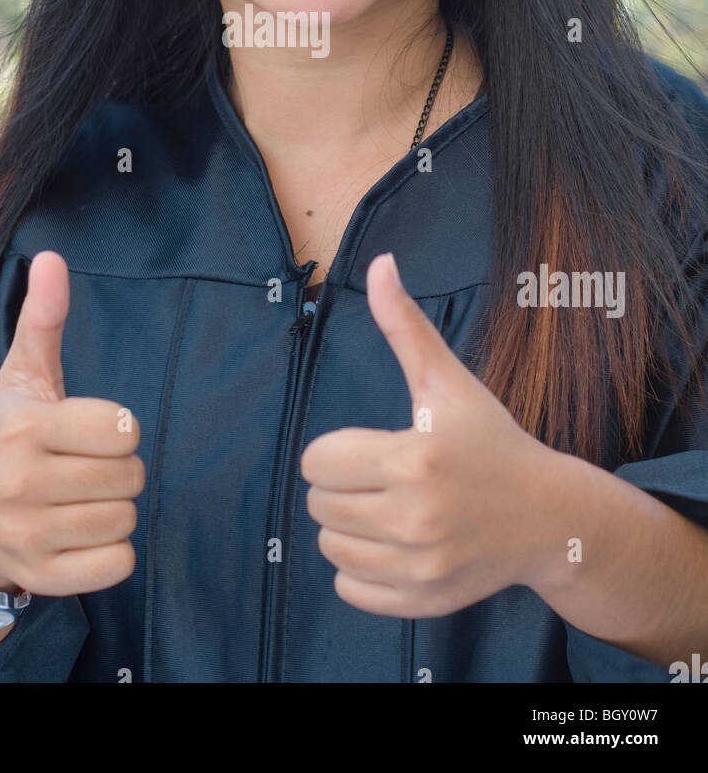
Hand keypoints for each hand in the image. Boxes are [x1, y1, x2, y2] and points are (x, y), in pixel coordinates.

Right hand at [0, 251, 144, 597]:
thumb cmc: (14, 434)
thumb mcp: (25, 375)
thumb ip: (44, 318)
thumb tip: (52, 257)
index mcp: (23, 429)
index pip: (123, 429)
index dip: (118, 429)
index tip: (90, 432)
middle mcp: (19, 484)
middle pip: (132, 476)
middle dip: (120, 470)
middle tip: (83, 468)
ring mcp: (28, 536)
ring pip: (127, 519)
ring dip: (116, 510)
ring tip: (78, 499)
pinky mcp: (42, 578)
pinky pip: (119, 564)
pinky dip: (112, 552)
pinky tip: (80, 535)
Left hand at [300, 252, 555, 617]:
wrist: (547, 517)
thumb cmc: (491, 442)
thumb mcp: (448, 382)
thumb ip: (406, 325)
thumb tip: (380, 264)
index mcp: (414, 459)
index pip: (317, 461)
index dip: (337, 450)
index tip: (371, 447)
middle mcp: (415, 518)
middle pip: (319, 505)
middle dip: (342, 486)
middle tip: (381, 477)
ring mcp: (420, 566)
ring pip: (329, 548)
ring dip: (348, 527)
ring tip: (387, 509)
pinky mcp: (423, 601)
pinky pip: (349, 590)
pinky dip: (359, 570)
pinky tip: (392, 545)